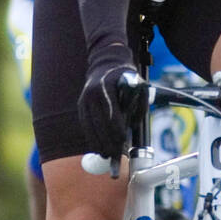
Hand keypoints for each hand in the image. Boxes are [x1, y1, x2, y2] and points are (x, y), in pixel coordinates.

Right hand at [78, 43, 146, 160]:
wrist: (105, 63)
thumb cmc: (125, 77)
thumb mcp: (138, 85)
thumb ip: (139, 104)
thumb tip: (134, 125)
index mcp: (106, 88)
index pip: (111, 115)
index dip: (117, 132)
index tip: (123, 144)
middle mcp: (92, 94)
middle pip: (100, 125)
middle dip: (108, 142)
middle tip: (115, 156)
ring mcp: (84, 100)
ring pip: (90, 128)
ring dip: (98, 144)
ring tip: (106, 156)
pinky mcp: (81, 105)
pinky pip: (85, 125)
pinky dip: (91, 138)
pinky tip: (98, 147)